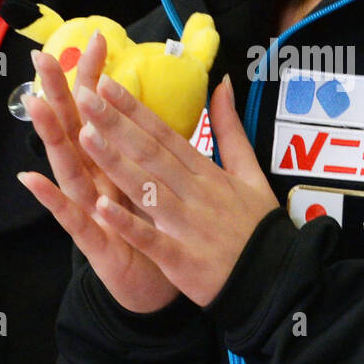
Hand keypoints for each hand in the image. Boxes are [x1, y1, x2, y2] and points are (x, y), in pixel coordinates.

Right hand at [16, 31, 179, 313]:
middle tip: (43, 57)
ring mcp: (90, 211)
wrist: (158, 289)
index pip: (105, 115)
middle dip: (60, 95)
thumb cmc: (156, 234)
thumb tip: (155, 110)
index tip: (98, 39)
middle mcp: (97, 183)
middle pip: (76, 132)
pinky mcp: (92, 242)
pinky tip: (32, 178)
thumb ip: (154, 148)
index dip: (100, 79)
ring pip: (68, 168)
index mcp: (116, 167)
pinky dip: (52, 200)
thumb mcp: (156, 186)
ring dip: (51, 137)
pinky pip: (70, 219)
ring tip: (35, 104)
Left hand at [75, 73, 279, 307]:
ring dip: (116, 163)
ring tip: (85, 137)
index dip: (135, 109)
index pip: (165, 135)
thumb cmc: (259, 226)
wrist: (278, 279)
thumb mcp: (251, 172)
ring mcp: (189, 226)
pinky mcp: (182, 259)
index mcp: (208, 174)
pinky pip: (151, 239)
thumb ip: (231, 129)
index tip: (107, 84)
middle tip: (85, 96)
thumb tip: (223, 84)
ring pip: (147, 189)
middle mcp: (196, 194)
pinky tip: (100, 206)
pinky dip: (127, 223)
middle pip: (151, 154)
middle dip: (116, 124)